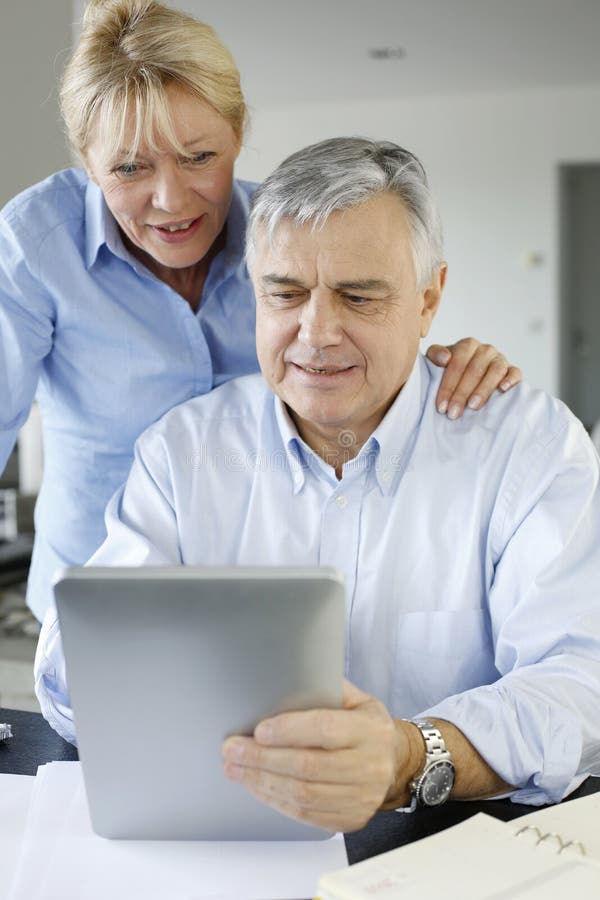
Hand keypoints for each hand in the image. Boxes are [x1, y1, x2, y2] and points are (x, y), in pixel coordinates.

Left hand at [222, 680, 408, 831]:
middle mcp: (369, 765)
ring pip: (304, 795)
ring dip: (262, 782)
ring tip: (235, 769)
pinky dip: (276, 801)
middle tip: (232, 749)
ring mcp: (362, 797)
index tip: (258, 730)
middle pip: (308, 766)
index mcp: (369, 729)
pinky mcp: (351, 820)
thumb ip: (325, 689)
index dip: (289, 731)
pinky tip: (257, 787)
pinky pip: (306, 815)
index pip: (325, 729)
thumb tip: (282, 678)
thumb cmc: (365, 726)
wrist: (395, 762)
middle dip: (262, 758)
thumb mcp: (356, 699)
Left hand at [426, 337, 521, 418]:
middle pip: (475, 369)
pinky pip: (515, 372)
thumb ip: (435, 355)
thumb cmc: (450, 371)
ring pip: (495, 371)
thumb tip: (445, 358)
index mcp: (467, 345)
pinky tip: (503, 390)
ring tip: (473, 406)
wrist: (466, 376)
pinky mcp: (512, 370)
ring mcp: (500, 359)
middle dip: (462, 393)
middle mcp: (485, 350)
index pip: (458, 363)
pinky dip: (511, 379)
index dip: (448, 385)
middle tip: (454, 412)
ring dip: (484, 389)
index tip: (441, 406)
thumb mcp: (436, 361)